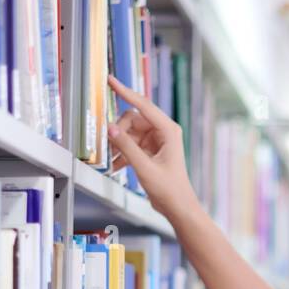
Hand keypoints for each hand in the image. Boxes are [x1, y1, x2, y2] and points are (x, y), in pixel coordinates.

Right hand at [105, 74, 199, 221]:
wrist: (178, 207)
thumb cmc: (169, 189)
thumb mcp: (144, 168)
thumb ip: (126, 147)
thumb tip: (110, 128)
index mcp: (168, 130)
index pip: (143, 105)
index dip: (125, 91)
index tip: (110, 80)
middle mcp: (162, 132)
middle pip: (132, 120)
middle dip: (119, 133)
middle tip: (111, 148)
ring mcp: (156, 141)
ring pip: (129, 133)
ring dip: (119, 146)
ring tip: (114, 161)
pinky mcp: (150, 150)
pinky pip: (131, 144)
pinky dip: (123, 154)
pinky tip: (117, 167)